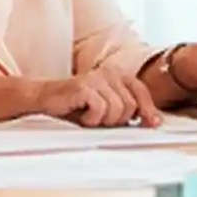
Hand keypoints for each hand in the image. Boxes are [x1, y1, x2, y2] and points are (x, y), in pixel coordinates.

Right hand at [36, 66, 162, 127]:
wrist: (43, 99)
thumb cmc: (75, 106)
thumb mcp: (105, 108)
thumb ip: (127, 110)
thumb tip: (153, 121)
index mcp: (116, 74)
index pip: (141, 91)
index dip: (148, 110)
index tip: (152, 124)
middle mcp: (108, 72)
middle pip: (130, 105)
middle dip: (118, 120)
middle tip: (100, 121)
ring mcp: (96, 78)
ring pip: (117, 109)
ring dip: (103, 121)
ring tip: (89, 118)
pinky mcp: (84, 86)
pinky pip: (100, 110)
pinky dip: (91, 120)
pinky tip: (81, 117)